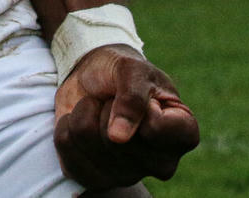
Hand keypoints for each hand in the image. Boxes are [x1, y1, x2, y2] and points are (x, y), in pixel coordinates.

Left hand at [54, 45, 198, 188]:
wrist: (94, 77)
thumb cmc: (122, 72)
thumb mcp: (132, 69)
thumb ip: (132, 97)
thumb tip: (119, 138)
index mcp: (182, 134)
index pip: (158, 130)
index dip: (142, 106)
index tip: (147, 97)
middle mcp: (160, 163)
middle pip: (117, 141)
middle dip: (107, 107)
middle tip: (115, 100)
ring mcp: (129, 175)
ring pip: (88, 141)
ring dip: (85, 112)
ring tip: (100, 108)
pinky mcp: (96, 178)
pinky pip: (66, 150)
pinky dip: (66, 125)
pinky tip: (82, 122)